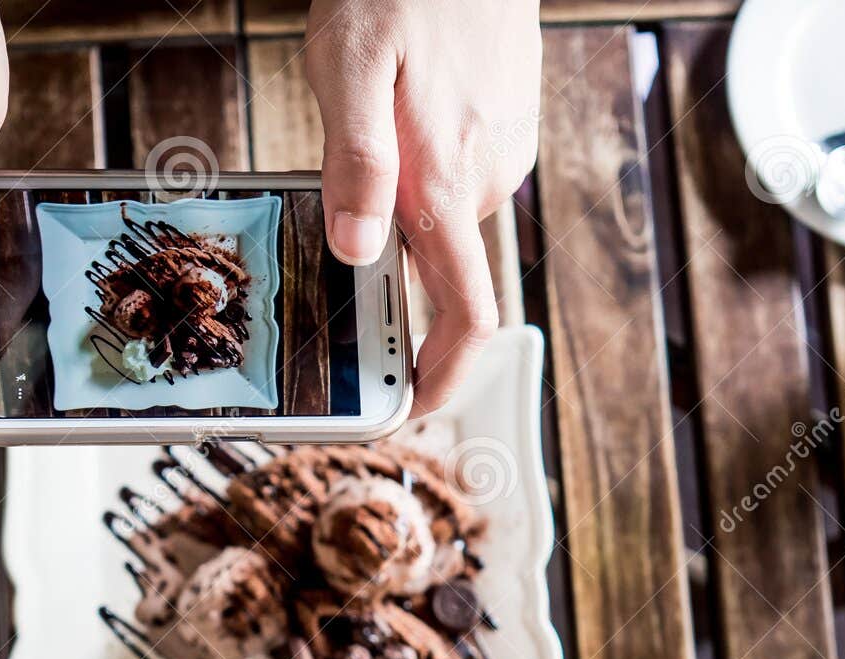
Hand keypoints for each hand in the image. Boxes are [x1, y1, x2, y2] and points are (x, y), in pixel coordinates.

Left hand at [305, 0, 539, 413]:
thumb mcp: (348, 65)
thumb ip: (356, 163)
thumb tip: (357, 252)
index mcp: (446, 183)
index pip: (466, 316)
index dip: (442, 378)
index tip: (411, 407)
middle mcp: (484, 182)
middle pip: (442, 274)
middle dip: (393, 283)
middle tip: (340, 256)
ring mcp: (501, 157)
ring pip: (443, 223)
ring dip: (402, 218)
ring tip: (360, 161)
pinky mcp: (504, 133)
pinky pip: (456, 182)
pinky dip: (422, 181)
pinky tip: (397, 131)